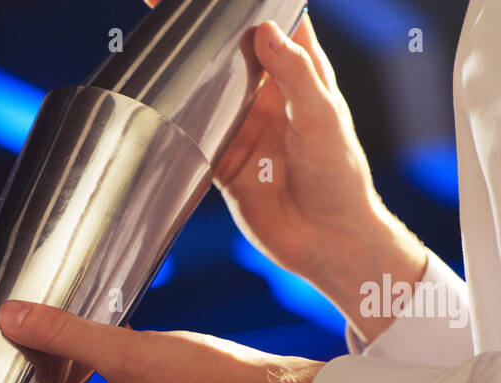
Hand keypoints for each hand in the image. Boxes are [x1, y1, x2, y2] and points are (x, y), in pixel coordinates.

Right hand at [148, 3, 425, 341]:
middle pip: (233, 54)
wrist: (325, 240)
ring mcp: (244, 129)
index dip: (253, 7)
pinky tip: (161, 107)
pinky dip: (179, 124)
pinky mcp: (222, 162)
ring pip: (208, 91)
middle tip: (175, 14)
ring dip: (189, 75)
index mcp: (300, 77)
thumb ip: (294, 73)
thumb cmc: (339, 177)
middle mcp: (269, 98)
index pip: (275, 26)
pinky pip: (194, 136)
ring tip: (163, 52)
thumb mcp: (322, 117)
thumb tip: (262, 30)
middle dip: (207, 33)